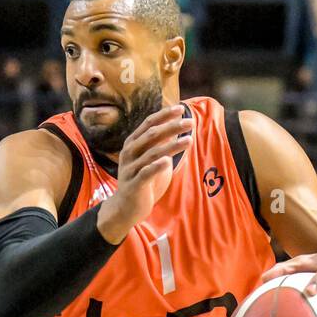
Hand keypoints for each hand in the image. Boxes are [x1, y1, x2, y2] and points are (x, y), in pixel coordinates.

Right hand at [97, 103, 193, 242]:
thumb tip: (177, 127)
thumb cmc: (142, 181)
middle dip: (172, 127)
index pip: (149, 123)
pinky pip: (145, 173)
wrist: (126, 207)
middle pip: (152, 134)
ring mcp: (130, 168)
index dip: (164, 115)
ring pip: (152, 152)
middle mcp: (130, 152)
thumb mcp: (151, 159)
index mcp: (133, 143)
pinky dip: (156, 166)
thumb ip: (161, 144)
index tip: (181, 108)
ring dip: (172, 145)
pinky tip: (168, 161)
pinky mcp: (134, 184)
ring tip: (189, 140)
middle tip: (190, 122)